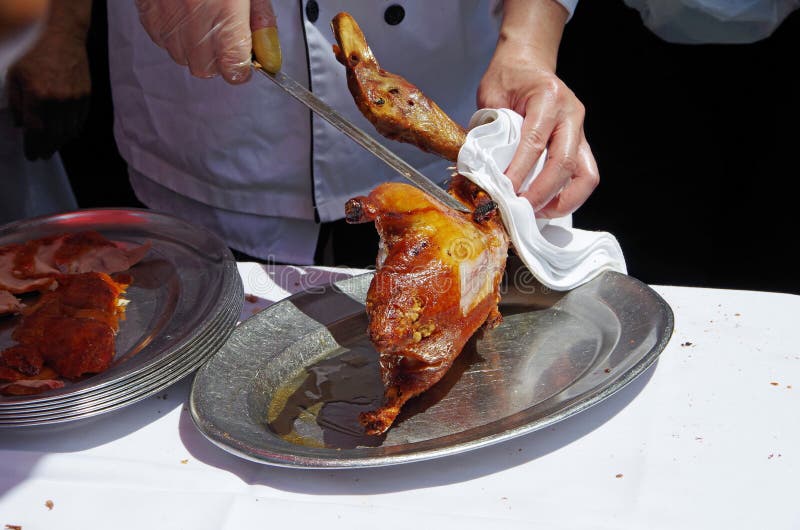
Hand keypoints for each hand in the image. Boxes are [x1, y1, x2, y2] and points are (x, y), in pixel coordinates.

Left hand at [6, 27, 90, 159]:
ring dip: (60, 143)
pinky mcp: (86, 96)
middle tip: (42, 156)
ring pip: (68, 131)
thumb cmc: (35, 54)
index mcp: (36, 94)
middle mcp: (56, 99)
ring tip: (53, 148)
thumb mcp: (15, 74)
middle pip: (53, 134)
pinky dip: (73, 131)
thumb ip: (16, 102)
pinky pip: (79, 121)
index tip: (31, 155)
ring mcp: (74, 98)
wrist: (64, 38)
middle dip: (46, 148)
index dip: (32, 146)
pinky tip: (66, 135)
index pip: (34, 129)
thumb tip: (20, 126)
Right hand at [135, 0, 280, 82]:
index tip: (249, 59)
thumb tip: (268, 54)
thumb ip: (260, 20)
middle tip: (229, 36)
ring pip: (180, 56)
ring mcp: (165, 11)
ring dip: (196, 48)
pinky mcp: (145, 5)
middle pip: (205, 68)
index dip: (244, 68)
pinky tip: (184, 13)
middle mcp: (191, 14)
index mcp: (224, 9)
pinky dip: (173, 33)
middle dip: (220, 60)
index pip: (233, 69)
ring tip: (206, 19)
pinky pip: (159, 37)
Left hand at [477, 0, 598, 218]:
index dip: (518, 172)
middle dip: (540, 193)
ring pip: (585, 175)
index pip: (534, 142)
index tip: (501, 192)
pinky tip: (546, 205)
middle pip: (563, 163)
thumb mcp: (491, 97)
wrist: (528, 62)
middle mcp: (571, 114)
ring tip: (536, 213)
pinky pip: (584, 177)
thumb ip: (490, 131)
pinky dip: (568, 196)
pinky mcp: (581, 145)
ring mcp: (580, 131)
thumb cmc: (508, 78)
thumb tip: (483, 171)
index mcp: (548, 97)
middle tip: (517, 209)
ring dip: (562, 201)